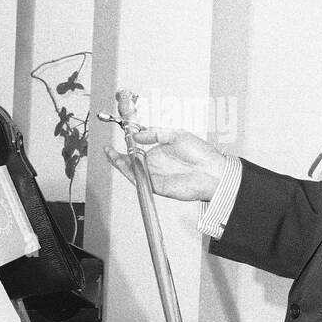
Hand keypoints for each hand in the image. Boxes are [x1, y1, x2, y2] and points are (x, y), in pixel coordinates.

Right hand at [103, 127, 225, 200]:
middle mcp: (156, 165)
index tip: (118, 139)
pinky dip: (131, 174)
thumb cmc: (201, 154)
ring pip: (133, 172)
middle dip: (118, 157)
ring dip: (121, 165)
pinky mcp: (158, 187)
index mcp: (160, 153)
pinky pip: (140, 181)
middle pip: (131, 163)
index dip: (126, 146)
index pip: (138, 150)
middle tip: (108, 150)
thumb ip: (155, 133)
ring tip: (112, 156)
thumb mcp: (176, 135)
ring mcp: (156, 176)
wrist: (213, 171)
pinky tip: (124, 165)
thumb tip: (138, 134)